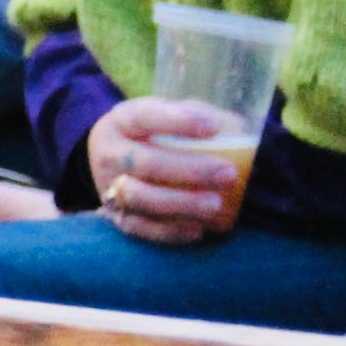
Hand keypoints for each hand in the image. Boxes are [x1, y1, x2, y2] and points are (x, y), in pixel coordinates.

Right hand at [86, 96, 245, 246]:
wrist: (115, 160)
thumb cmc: (155, 133)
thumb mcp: (169, 114)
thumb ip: (197, 117)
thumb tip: (238, 133)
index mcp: (122, 121)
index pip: (145, 117)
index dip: (178, 122)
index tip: (214, 127)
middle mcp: (109, 154)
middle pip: (144, 162)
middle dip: (190, 170)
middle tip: (228, 175)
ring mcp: (108, 188)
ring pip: (140, 198)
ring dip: (181, 203)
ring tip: (217, 205)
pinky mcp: (116, 217)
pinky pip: (140, 228)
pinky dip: (169, 231)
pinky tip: (199, 229)